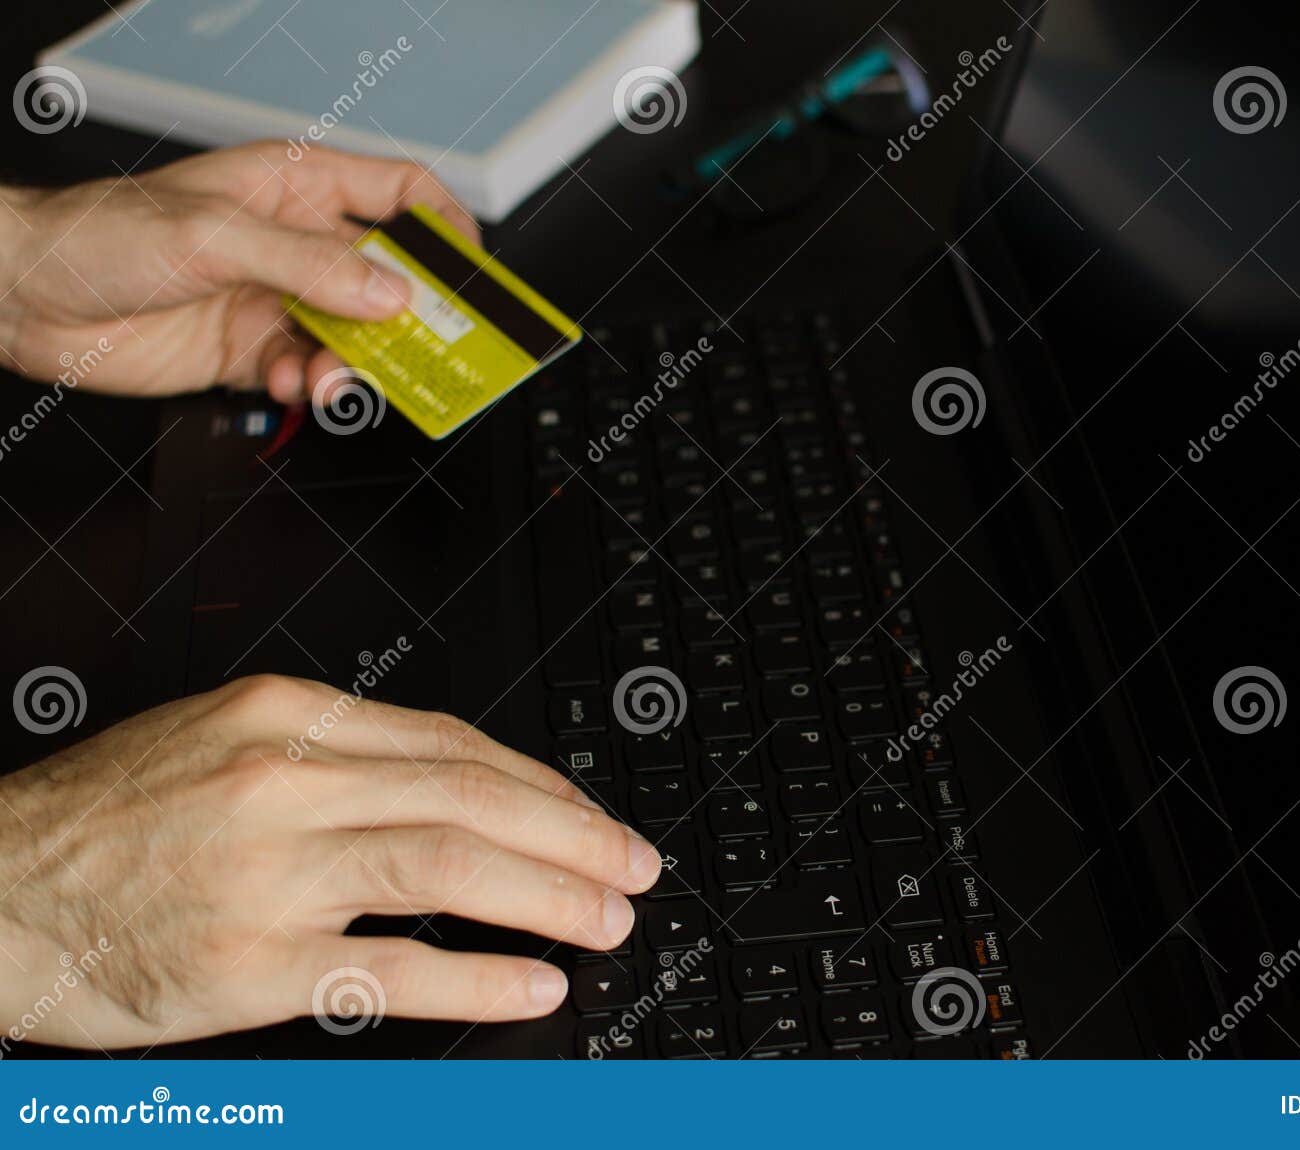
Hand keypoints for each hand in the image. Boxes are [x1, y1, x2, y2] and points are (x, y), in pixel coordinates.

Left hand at [0, 141, 478, 403]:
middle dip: (412, 319)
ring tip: (330, 379)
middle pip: (389, 279)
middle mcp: (297, 243)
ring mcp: (279, 300)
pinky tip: (286, 385)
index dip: (444, 231)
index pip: (399, 196)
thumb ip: (310, 265)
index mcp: (296, 187)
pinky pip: (310, 374)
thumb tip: (387, 293)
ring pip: (355, 338)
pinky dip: (308, 387)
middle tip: (433, 351)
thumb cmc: (99, 236)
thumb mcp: (216, 237)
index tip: (471, 275)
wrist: (24, 299)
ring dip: (353, 365)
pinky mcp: (255, 352)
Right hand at [0, 674, 656, 1049]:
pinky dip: (472, 976)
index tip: (591, 813)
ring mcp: (268, 870)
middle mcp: (286, 779)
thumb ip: (340, 757)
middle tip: (633, 865)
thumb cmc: (107, 819)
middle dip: (572, 834)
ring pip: (447, 866)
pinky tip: (529, 981)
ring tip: (607, 918)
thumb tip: (463, 792)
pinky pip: (386, 970)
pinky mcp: (247, 961)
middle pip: (471, 797)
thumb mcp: (224, 741)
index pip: (454, 741)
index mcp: (286, 716)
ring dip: (548, 893)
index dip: (542, 783)